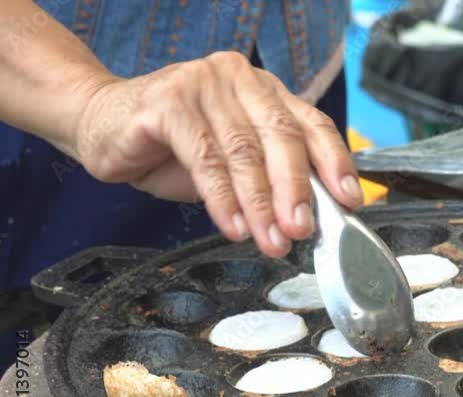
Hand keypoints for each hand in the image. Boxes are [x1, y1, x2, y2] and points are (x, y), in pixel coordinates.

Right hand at [72, 51, 362, 257]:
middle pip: (282, 137)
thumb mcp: (234, 163)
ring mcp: (203, 85)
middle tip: (303, 230)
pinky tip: (232, 225)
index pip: (313, 124)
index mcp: (266, 91)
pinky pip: (205, 158)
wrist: (102, 124)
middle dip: (297, 191)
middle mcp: (240, 79)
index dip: (336, 163)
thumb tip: (310, 219)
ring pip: (244, 152)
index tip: (350, 201)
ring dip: (261, 204)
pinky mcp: (167, 103)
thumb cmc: (174, 146)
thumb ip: (270, 179)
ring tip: (270, 240)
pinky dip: (222, 199)